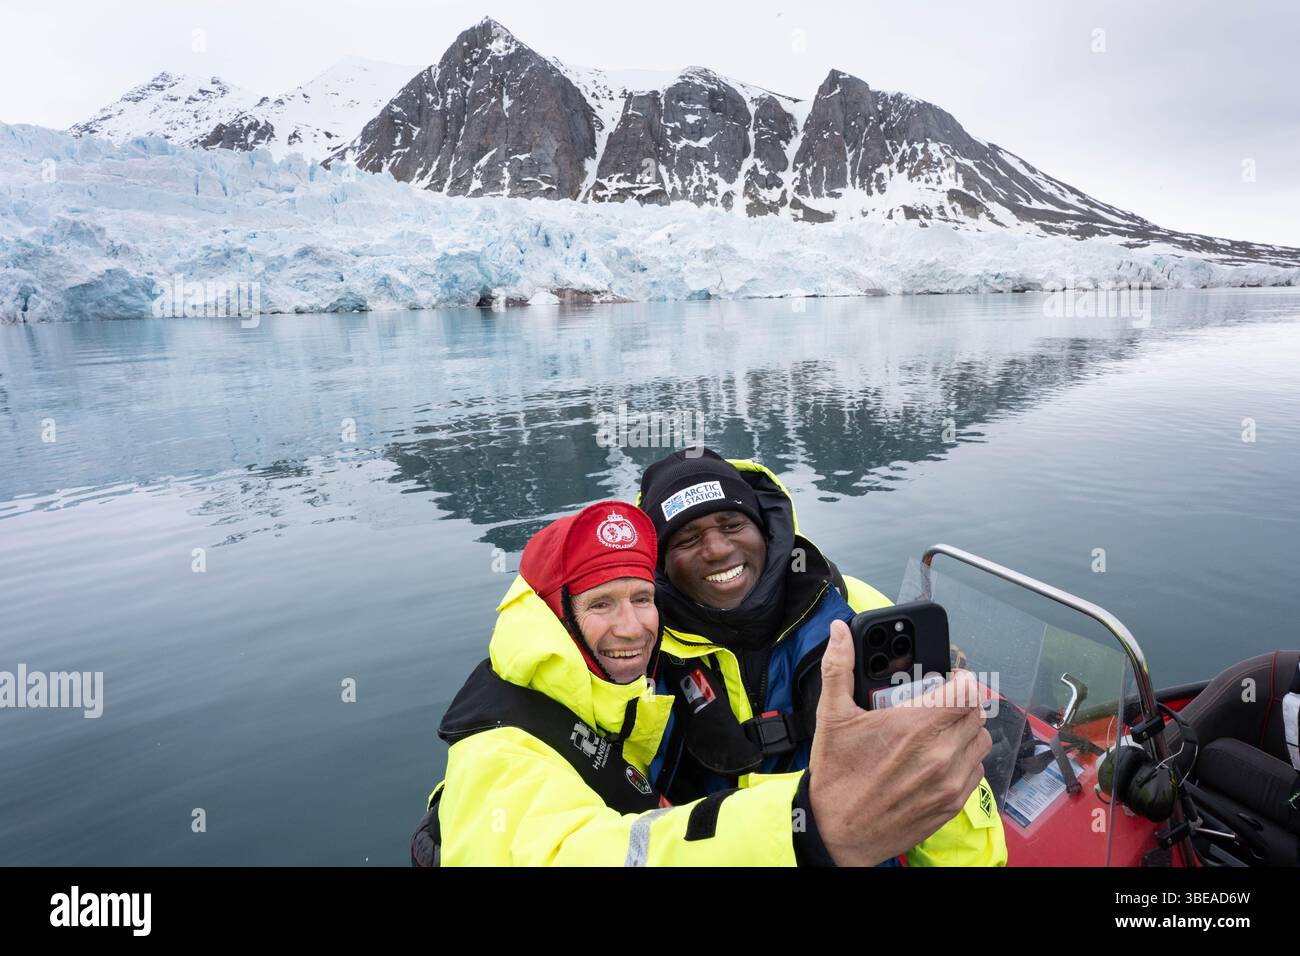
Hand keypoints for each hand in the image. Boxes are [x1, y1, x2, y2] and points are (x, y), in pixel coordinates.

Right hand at [808, 619, 990, 866]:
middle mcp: (940, 753)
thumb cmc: (836, 776)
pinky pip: (977, 769)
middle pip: (976, 712)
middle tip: (938, 703)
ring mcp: (950, 780)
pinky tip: (941, 757)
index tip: (950, 679)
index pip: (967, 690)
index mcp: (914, 725)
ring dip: (966, 730)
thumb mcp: (832, 718)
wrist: (838, 833)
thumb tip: (838, 633)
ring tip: (940, 730)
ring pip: (981, 740)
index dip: (961, 680)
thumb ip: (837, 668)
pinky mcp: (953, 803)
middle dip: (960, 702)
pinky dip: (966, 759)